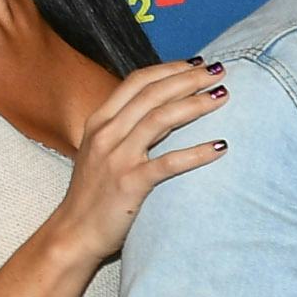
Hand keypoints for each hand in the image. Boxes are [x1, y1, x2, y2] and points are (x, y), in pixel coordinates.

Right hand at [49, 58, 228, 261]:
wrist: (74, 233)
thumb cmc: (94, 194)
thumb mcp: (101, 152)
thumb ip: (123, 129)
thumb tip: (158, 111)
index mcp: (100, 121)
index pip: (137, 82)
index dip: (169, 69)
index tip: (197, 63)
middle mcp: (107, 133)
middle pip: (153, 94)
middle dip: (189, 79)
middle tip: (220, 71)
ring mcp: (118, 157)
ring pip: (161, 119)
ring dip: (196, 104)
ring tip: (223, 97)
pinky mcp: (131, 183)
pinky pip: (170, 163)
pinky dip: (197, 153)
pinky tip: (221, 146)